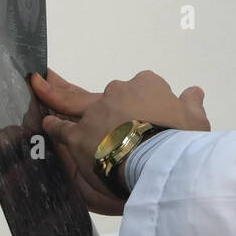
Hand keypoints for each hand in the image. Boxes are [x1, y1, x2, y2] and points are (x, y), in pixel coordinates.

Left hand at [32, 69, 209, 214]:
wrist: (159, 158)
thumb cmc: (180, 139)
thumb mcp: (196, 119)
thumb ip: (191, 103)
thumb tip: (195, 92)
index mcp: (147, 85)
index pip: (142, 87)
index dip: (142, 101)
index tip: (146, 114)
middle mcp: (118, 92)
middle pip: (104, 91)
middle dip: (88, 88)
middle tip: (56, 76)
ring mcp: (96, 112)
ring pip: (74, 103)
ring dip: (57, 96)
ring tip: (39, 87)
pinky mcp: (79, 135)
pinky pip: (62, 128)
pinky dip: (54, 125)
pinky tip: (47, 123)